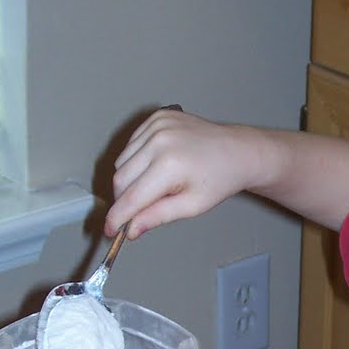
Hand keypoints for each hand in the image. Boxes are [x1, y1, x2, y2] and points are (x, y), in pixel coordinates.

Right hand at [106, 108, 283, 238]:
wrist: (238, 151)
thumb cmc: (220, 179)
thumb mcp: (191, 206)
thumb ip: (157, 216)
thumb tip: (131, 229)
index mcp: (170, 165)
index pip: (130, 197)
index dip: (117, 217)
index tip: (110, 231)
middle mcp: (159, 140)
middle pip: (120, 179)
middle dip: (123, 200)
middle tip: (135, 213)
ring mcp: (157, 125)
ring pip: (122, 161)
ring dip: (129, 180)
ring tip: (156, 186)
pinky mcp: (157, 117)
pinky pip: (131, 145)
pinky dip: (135, 160)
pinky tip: (156, 167)